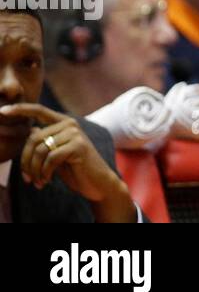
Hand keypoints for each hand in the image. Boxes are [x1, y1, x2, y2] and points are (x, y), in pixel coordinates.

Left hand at [0, 103, 134, 221]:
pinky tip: (47, 180)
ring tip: (38, 181)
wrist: (96, 182)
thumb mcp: (56, 153)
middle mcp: (69, 124)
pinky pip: (50, 158)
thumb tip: (30, 130)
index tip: (2, 111)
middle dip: (25, 162)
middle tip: (27, 179)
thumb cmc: (74, 168)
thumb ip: (45, 141)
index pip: (39, 111)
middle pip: (33, 138)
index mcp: (63, 122)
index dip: (20, 109)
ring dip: (34, 170)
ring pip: (40, 150)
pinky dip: (44, 172)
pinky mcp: (78, 145)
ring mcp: (75, 133)